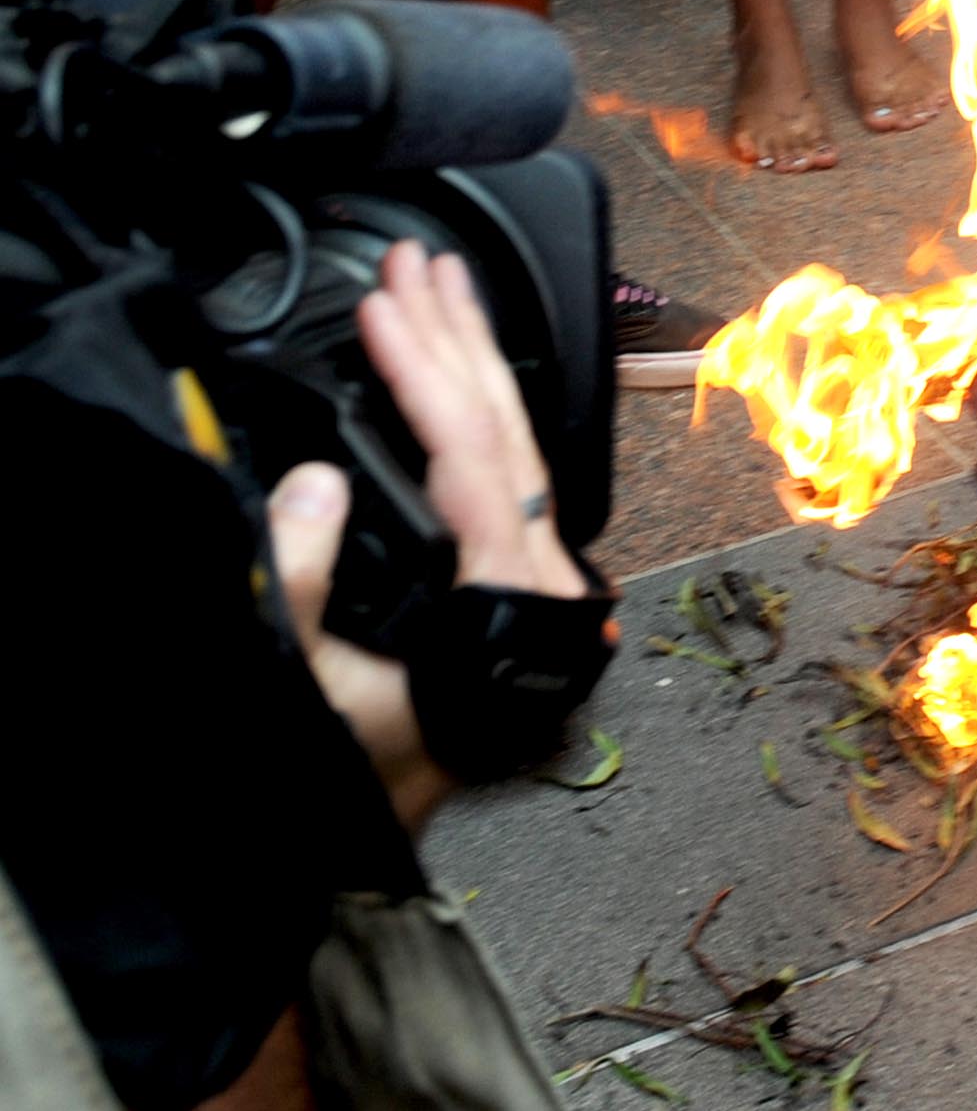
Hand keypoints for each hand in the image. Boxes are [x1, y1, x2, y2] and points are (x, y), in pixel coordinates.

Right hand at [266, 244, 587, 836]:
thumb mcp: (311, 692)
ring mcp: (533, 576)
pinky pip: (504, 470)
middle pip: (506, 431)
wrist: (392, 850)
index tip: (384, 305)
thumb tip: (312, 480)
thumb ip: (304, 587)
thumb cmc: (359, 779)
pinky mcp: (510, 577)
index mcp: (504, 601)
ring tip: (439, 281)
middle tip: (416, 260)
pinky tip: (453, 363)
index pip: (473, 458)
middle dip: (456, 335)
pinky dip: (474, 405)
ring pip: (514, 442)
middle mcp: (537, 580)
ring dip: (471, 356)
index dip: (425, 373)